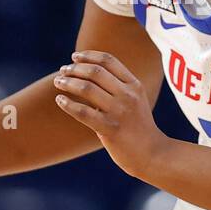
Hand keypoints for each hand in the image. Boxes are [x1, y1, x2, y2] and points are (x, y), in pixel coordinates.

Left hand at [53, 50, 168, 177]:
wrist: (152, 154)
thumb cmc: (138, 126)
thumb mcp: (136, 100)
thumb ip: (118, 86)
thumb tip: (88, 72)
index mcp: (134, 85)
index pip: (108, 61)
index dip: (88, 55)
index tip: (74, 57)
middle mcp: (128, 95)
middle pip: (95, 72)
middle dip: (75, 68)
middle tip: (62, 71)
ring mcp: (119, 112)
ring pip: (86, 88)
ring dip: (67, 82)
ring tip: (58, 82)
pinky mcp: (110, 129)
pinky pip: (83, 112)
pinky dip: (68, 104)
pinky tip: (60, 100)